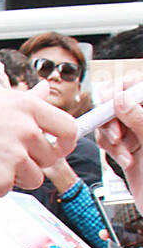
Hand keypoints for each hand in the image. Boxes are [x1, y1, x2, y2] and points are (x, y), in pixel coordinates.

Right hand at [0, 82, 76, 194]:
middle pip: (50, 157)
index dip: (67, 141)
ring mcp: (14, 158)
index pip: (67, 127)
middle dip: (34, 160)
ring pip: (33, 178)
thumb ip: (23, 99)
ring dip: (15, 175)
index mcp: (26, 107)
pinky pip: (7, 190)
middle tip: (7, 155)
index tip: (61, 147)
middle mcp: (25, 131)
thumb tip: (43, 91)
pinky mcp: (1, 181)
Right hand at [97, 77, 142, 211]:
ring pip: (110, 123)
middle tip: (117, 135)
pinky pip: (108, 141)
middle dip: (113, 120)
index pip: (136, 87)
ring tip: (125, 154)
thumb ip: (139, 119)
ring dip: (112, 140)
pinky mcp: (127, 149)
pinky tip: (125, 160)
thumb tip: (121, 98)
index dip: (122, 90)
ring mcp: (137, 135)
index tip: (113, 102)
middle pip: (118, 104)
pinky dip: (112, 151)